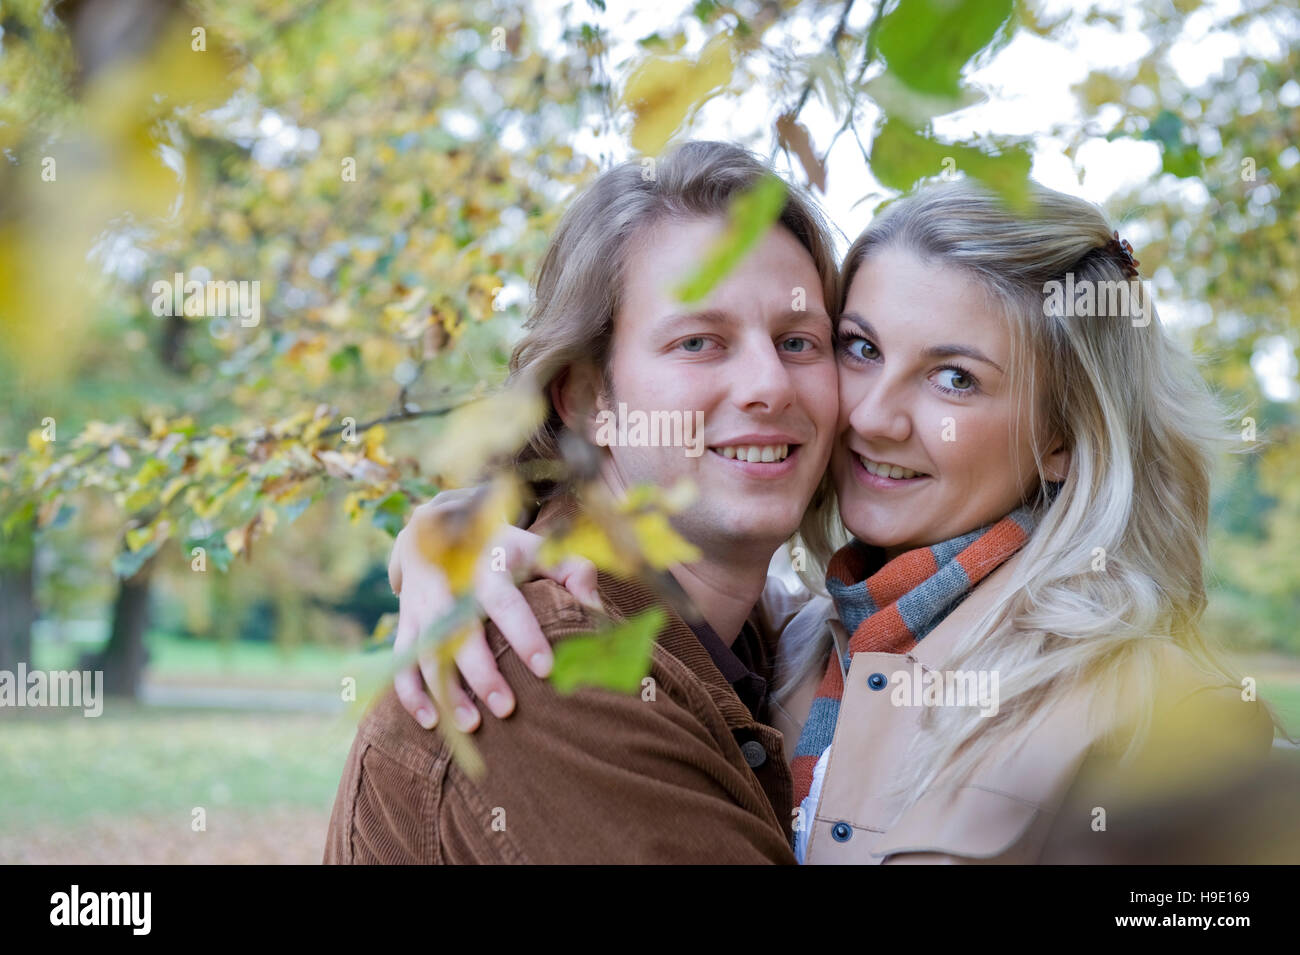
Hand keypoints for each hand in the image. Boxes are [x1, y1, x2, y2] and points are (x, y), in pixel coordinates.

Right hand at [388, 491, 599, 731]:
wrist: (438, 527)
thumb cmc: (502, 549)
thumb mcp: (536, 548)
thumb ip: (570, 570)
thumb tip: (594, 606)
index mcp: (487, 565)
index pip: (505, 603)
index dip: (524, 635)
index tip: (546, 669)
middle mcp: (448, 586)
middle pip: (459, 634)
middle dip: (481, 674)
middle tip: (507, 709)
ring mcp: (421, 607)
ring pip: (426, 654)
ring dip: (446, 692)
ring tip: (473, 724)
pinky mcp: (406, 625)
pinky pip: (401, 663)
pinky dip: (410, 694)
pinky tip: (430, 722)